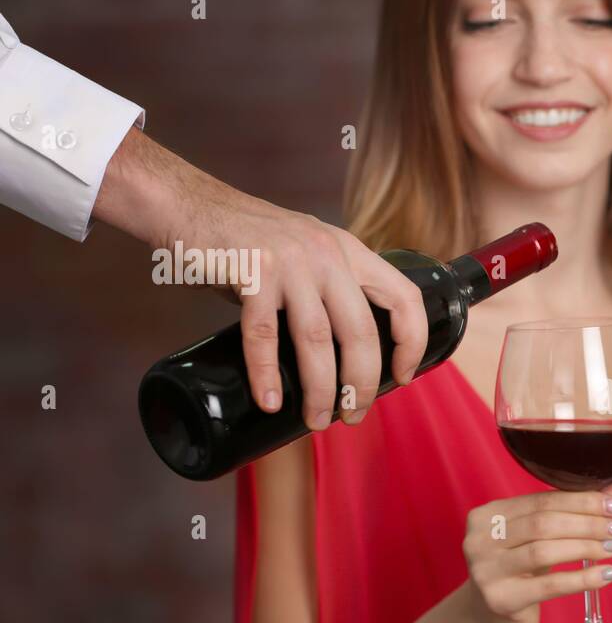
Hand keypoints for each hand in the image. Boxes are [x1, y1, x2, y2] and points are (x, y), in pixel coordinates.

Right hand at [95, 128, 428, 429]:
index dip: (412, 340)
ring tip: (318, 419)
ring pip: (317, 339)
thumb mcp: (306, 254)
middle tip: (354, 414)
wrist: (188, 203)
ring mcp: (290, 262)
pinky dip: (267, 373)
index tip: (403, 375)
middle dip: (363, 382)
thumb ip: (329, 291)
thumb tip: (346, 355)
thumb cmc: (249, 241)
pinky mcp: (251, 272)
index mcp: (350, 251)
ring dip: (321, 388)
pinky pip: (264, 335)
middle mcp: (327, 254)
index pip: (405, 297)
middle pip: (362, 331)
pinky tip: (270, 402)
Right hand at [459, 483, 611, 622]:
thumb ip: (570, 512)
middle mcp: (480, 540)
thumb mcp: (538, 537)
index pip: (542, 500)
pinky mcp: (501, 599)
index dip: (582, 501)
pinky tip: (607, 574)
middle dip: (587, 523)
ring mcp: (486, 571)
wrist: (487, 616)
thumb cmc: (518, 570)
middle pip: (543, 523)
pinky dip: (583, 579)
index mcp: (488, 515)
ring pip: (545, 551)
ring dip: (586, 547)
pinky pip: (550, 585)